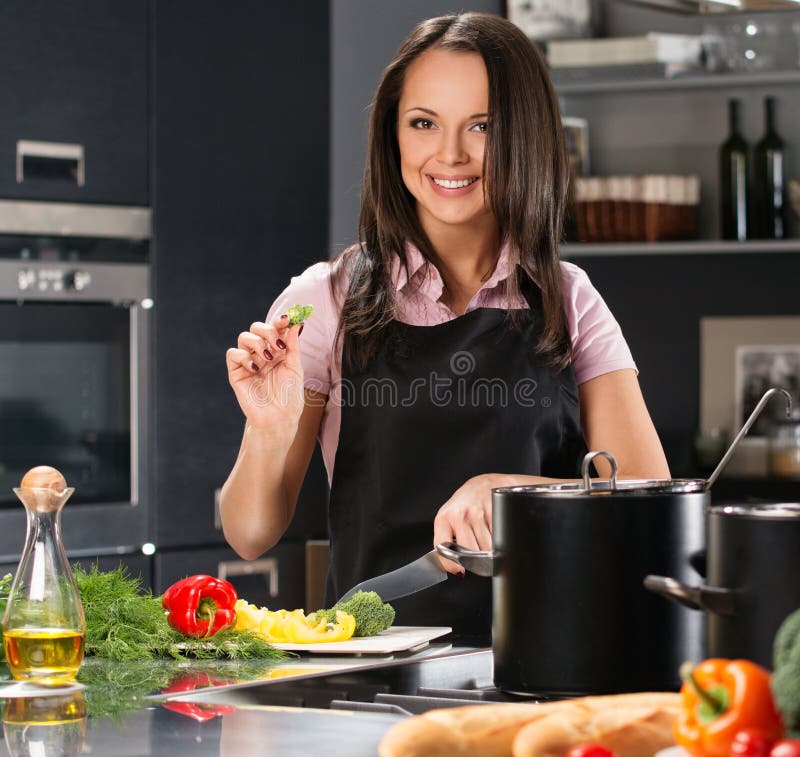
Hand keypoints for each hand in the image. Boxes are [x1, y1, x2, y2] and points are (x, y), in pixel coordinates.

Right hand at [226, 314, 303, 432]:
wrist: (279, 417)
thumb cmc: (289, 395)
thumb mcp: (295, 367)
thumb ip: (293, 345)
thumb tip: (296, 324)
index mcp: (276, 350)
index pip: (274, 328)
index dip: (279, 321)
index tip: (287, 318)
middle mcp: (261, 353)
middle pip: (256, 328)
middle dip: (267, 331)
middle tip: (277, 344)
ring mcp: (248, 362)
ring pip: (244, 337)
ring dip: (258, 344)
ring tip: (268, 359)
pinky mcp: (236, 372)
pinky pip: (233, 354)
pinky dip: (244, 356)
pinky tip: (255, 368)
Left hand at [433, 474, 499, 574]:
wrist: (483, 485)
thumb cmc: (464, 506)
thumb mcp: (448, 520)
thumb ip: (446, 543)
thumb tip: (455, 570)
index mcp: (444, 518)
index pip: (443, 548)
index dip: (452, 564)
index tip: (459, 570)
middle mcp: (460, 514)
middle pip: (471, 553)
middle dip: (476, 560)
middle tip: (476, 555)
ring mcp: (478, 512)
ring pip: (487, 549)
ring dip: (489, 553)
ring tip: (485, 541)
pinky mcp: (495, 511)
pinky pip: (499, 538)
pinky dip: (499, 542)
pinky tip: (493, 533)